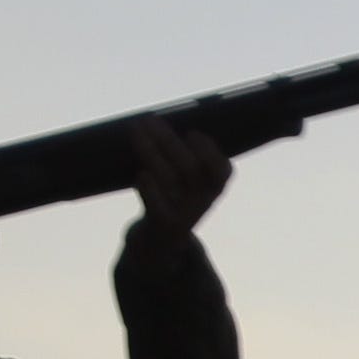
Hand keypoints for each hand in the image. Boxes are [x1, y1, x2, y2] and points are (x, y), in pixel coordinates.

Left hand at [128, 116, 230, 237]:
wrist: (162, 240)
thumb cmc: (174, 196)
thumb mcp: (188, 180)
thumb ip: (184, 153)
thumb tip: (161, 118)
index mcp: (214, 189)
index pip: (222, 171)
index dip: (209, 152)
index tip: (191, 133)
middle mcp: (202, 202)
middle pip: (190, 169)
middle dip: (169, 142)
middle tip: (150, 120)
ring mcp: (184, 214)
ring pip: (170, 180)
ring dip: (152, 152)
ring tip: (136, 131)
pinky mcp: (163, 224)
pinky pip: (157, 206)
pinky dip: (149, 188)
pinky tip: (140, 173)